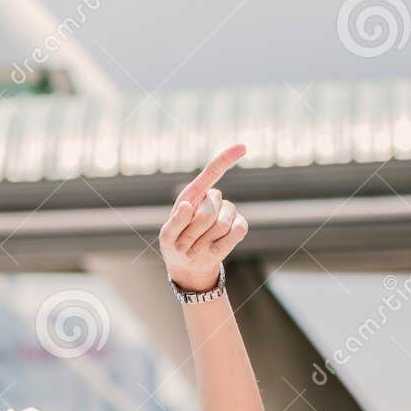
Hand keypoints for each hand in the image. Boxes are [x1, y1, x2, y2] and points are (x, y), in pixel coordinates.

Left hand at [160, 143, 248, 293]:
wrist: (190, 264)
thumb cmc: (175, 245)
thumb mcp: (167, 238)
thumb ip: (175, 223)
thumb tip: (187, 205)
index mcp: (193, 194)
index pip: (211, 173)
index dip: (226, 160)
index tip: (243, 146)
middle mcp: (212, 199)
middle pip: (207, 213)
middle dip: (192, 235)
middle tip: (184, 244)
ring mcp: (228, 211)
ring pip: (221, 225)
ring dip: (203, 243)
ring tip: (195, 248)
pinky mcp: (240, 225)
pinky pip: (238, 232)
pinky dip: (221, 246)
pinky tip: (212, 249)